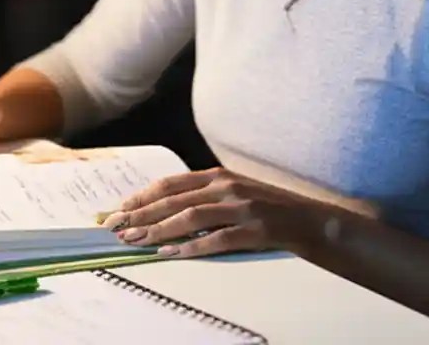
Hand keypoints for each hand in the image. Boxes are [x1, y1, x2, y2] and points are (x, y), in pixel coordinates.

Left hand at [99, 167, 329, 257]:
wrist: (311, 220)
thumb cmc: (267, 208)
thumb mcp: (234, 192)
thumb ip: (203, 195)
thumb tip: (161, 209)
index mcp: (218, 176)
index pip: (170, 183)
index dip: (142, 196)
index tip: (119, 209)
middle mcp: (227, 186)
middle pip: (174, 200)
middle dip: (142, 214)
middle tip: (117, 228)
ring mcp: (242, 207)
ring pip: (191, 217)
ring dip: (160, 230)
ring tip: (137, 241)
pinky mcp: (256, 229)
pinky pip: (218, 239)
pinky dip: (192, 247)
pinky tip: (172, 253)